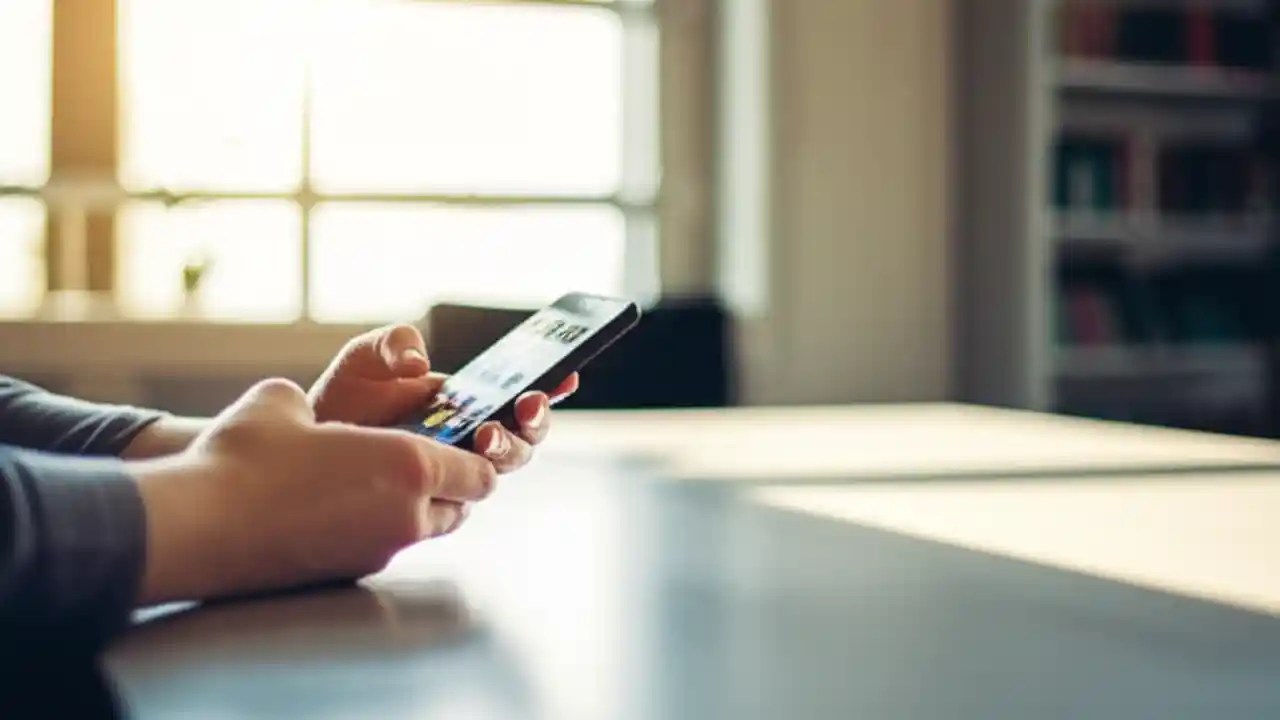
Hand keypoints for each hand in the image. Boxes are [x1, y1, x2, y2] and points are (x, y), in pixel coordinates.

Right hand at [132, 379, 496, 603]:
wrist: (196, 527)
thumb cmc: (242, 457)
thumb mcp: (284, 401)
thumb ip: (316, 406)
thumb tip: (307, 417)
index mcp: (409, 465)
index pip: (478, 471)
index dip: (473, 455)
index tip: (459, 442)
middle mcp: (405, 514)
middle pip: (460, 507)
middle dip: (450, 485)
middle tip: (420, 462)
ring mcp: (377, 551)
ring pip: (424, 531)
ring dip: (415, 510)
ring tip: (375, 484)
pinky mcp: (346, 574)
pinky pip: (382, 548)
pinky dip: (376, 530)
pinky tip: (336, 511)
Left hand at [308, 324, 577, 472]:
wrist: (308, 448)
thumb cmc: (344, 401)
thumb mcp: (366, 358)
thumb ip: (392, 343)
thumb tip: (419, 361)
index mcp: (468, 400)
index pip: (521, 392)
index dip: (550, 384)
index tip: (568, 372)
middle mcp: (471, 435)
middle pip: (526, 433)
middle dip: (535, 419)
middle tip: (526, 405)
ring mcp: (456, 467)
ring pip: (505, 464)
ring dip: (508, 447)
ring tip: (488, 434)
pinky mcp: (437, 495)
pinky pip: (469, 491)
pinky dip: (474, 477)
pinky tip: (460, 462)